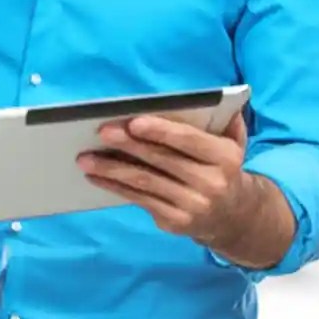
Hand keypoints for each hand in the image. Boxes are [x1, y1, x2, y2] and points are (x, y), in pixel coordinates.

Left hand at [78, 113, 250, 245]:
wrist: (232, 215)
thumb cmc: (221, 167)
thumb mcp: (233, 143)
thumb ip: (224, 120)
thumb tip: (212, 96)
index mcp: (224, 157)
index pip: (189, 141)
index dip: (161, 131)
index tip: (134, 122)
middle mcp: (211, 183)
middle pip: (161, 160)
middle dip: (128, 145)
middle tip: (101, 133)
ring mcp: (192, 206)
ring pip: (144, 182)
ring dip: (111, 169)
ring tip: (85, 159)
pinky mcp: (174, 222)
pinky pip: (139, 200)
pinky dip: (115, 187)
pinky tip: (96, 177)